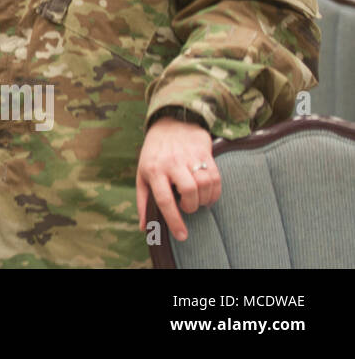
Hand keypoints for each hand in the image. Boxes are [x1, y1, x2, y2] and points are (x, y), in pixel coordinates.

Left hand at [136, 117, 220, 241]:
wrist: (170, 122)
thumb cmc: (154, 154)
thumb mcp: (142, 174)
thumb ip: (143, 201)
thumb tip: (145, 227)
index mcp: (153, 170)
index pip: (164, 199)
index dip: (174, 220)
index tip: (182, 236)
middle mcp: (171, 163)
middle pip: (189, 191)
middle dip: (191, 206)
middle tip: (187, 207)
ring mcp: (189, 157)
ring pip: (204, 184)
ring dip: (204, 199)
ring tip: (197, 200)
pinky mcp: (205, 153)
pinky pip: (216, 177)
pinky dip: (215, 191)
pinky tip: (209, 194)